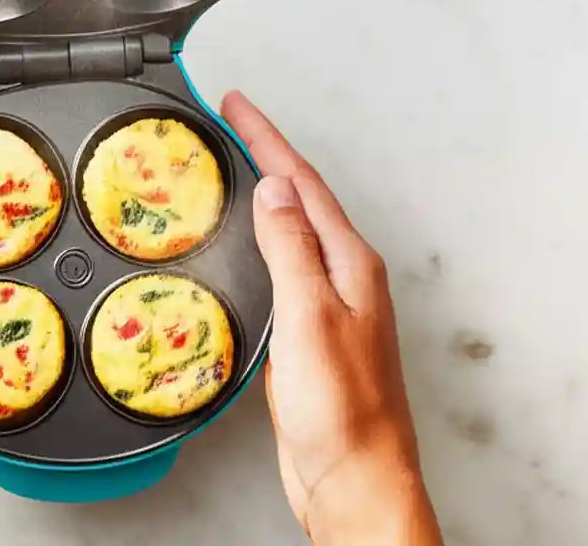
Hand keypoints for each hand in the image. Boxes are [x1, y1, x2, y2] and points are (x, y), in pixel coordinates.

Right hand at [221, 93, 441, 543]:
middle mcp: (347, 279)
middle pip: (303, 199)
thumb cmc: (342, 413)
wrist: (355, 481)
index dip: (267, 140)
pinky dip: (262, 242)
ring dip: (266, 196)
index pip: (303, 184)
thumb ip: (292, 251)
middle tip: (232, 124)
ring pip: (295, 232)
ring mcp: (331, 307)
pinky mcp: (313, 335)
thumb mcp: (311, 319)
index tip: (237, 106)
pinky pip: (285, 268)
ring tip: (235, 168)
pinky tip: (248, 246)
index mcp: (351, 266)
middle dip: (267, 155)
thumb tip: (274, 192)